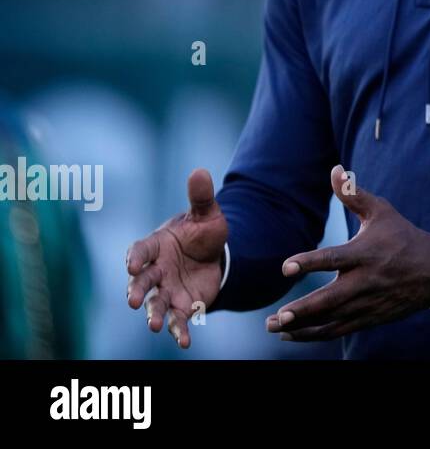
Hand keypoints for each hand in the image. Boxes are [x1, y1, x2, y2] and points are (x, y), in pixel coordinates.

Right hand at [126, 168, 227, 348]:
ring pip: (155, 304)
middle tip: (131, 300)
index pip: (140, 251)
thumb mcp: (207, 214)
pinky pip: (178, 320)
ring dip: (153, 315)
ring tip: (155, 326)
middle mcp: (156, 270)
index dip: (135, 257)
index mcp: (157, 246)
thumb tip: (200, 171)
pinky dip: (179, 331)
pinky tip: (185, 342)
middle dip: (135, 290)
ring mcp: (167, 290)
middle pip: (141, 281)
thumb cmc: (203, 232)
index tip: (131, 264)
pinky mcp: (182, 305)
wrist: (215, 255)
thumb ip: (201, 197)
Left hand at [267, 165, 429, 341]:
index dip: (310, 262)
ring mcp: (367, 302)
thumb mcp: (381, 211)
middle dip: (302, 310)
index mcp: (365, 253)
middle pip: (330, 299)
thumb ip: (353, 194)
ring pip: (331, 319)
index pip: (334, 259)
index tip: (286, 267)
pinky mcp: (370, 317)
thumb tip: (334, 169)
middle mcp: (365, 281)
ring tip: (275, 328)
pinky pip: (340, 329)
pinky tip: (293, 335)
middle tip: (275, 317)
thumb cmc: (403, 236)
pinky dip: (316, 334)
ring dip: (302, 327)